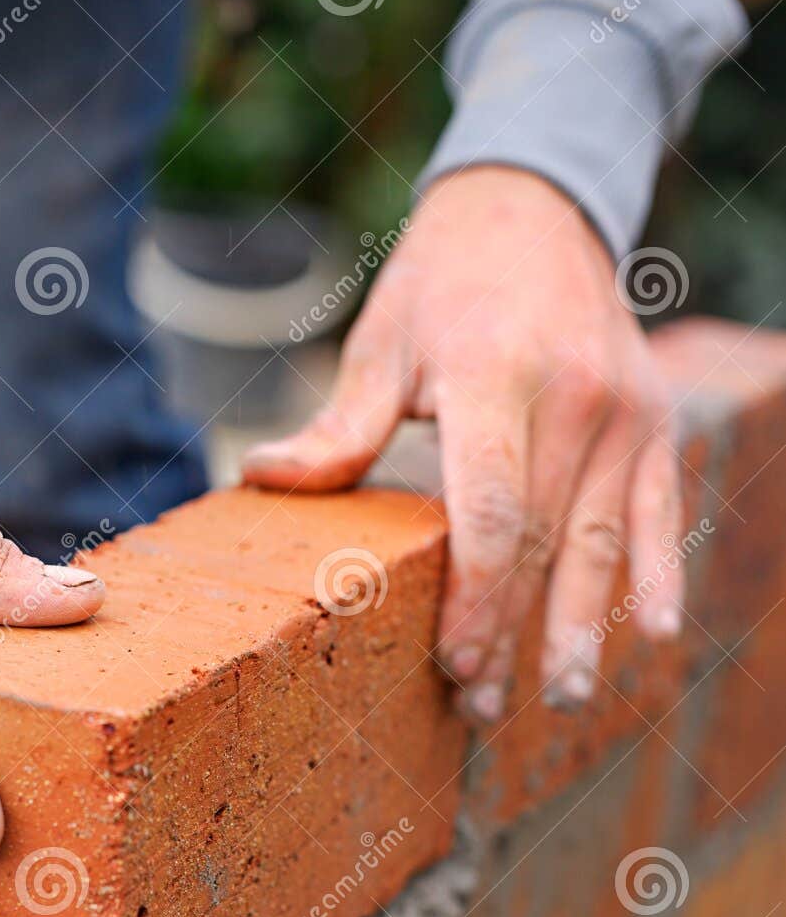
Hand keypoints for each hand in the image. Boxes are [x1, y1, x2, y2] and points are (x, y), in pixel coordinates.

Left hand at [243, 168, 681, 720]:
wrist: (534, 208)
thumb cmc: (442, 284)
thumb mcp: (381, 341)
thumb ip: (340, 428)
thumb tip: (257, 477)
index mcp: (497, 377)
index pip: (492, 514)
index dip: (475, 599)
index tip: (452, 662)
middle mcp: (575, 397)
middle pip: (543, 543)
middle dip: (513, 634)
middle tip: (480, 707)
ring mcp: (624, 410)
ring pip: (602, 541)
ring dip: (580, 628)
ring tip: (562, 698)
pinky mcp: (654, 421)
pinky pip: (660, 511)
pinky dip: (658, 573)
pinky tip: (656, 634)